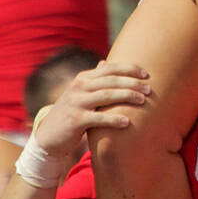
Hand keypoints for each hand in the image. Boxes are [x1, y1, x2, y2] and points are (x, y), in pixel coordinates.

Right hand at [32, 61, 150, 157]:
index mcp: (83, 78)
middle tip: (149, 88)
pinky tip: (127, 122)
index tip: (146, 74)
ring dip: (127, 96)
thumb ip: (94, 79)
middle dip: (132, 82)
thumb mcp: (80, 93)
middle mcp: (79, 87)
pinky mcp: (75, 120)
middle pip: (111, 80)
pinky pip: (98, 118)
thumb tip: (105, 62)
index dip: (129, 69)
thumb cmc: (71, 113)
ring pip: (106, 95)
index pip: (110, 68)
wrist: (48, 136)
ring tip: (143, 100)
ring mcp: (76, 103)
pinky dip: (113, 119)